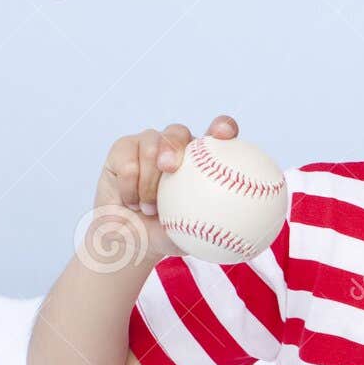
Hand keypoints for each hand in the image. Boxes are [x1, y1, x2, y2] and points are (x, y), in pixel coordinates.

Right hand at [92, 114, 239, 260]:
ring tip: (149, 208)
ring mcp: (149, 144)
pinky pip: (128, 163)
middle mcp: (176, 146)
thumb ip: (212, 232)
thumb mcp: (191, 238)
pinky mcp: (124, 148)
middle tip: (169, 168)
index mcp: (202, 160)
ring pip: (150, 148)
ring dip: (149, 184)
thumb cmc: (165, 236)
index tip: (225, 133)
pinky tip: (132, 202)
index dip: (223, 126)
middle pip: (178, 132)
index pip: (218, 134)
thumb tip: (239, 237)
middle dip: (174, 146)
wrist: (128, 238)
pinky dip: (131, 188)